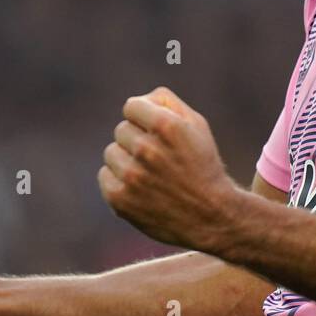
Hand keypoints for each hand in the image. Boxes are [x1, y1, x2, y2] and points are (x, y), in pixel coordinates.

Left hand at [98, 87, 241, 251]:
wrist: (211, 217)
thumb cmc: (203, 166)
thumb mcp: (197, 126)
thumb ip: (168, 103)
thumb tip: (141, 99)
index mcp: (167, 126)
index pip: (131, 106)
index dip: (143, 117)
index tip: (153, 130)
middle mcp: (147, 149)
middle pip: (121, 130)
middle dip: (137, 139)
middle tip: (158, 157)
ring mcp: (132, 176)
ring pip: (111, 152)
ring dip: (126, 160)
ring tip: (150, 174)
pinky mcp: (120, 199)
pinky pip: (105, 175)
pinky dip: (118, 180)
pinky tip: (140, 188)